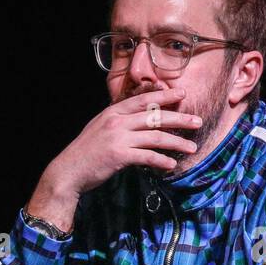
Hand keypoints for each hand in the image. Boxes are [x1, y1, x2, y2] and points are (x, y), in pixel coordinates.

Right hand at [27, 88, 202, 231]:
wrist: (68, 171)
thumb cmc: (86, 152)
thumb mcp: (101, 129)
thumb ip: (121, 123)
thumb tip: (143, 122)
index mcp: (113, 112)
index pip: (144, 100)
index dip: (164, 96)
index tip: (183, 93)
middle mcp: (116, 121)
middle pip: (155, 116)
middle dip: (179, 118)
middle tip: (198, 121)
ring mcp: (118, 138)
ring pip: (155, 136)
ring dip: (177, 142)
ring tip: (192, 148)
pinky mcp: (118, 155)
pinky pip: (147, 156)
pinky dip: (161, 160)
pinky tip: (172, 164)